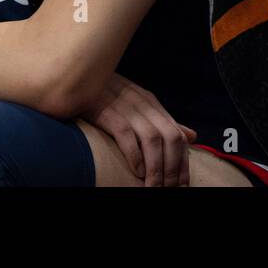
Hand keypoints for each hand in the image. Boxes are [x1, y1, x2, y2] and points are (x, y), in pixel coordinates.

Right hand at [81, 72, 195, 185]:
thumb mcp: (139, 105)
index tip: (182, 183)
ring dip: (156, 168)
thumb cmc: (106, 96)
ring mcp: (125, 107)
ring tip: (153, 187)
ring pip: (152, 139)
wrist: (75, 78)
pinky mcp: (106, 111)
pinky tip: (137, 170)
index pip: (177, 135)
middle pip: (170, 138)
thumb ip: (164, 121)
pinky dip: (134, 155)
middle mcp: (142, 104)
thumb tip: (192, 135)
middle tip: (169, 188)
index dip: (183, 162)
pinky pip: (126, 134)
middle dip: (173, 168)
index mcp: (151, 103)